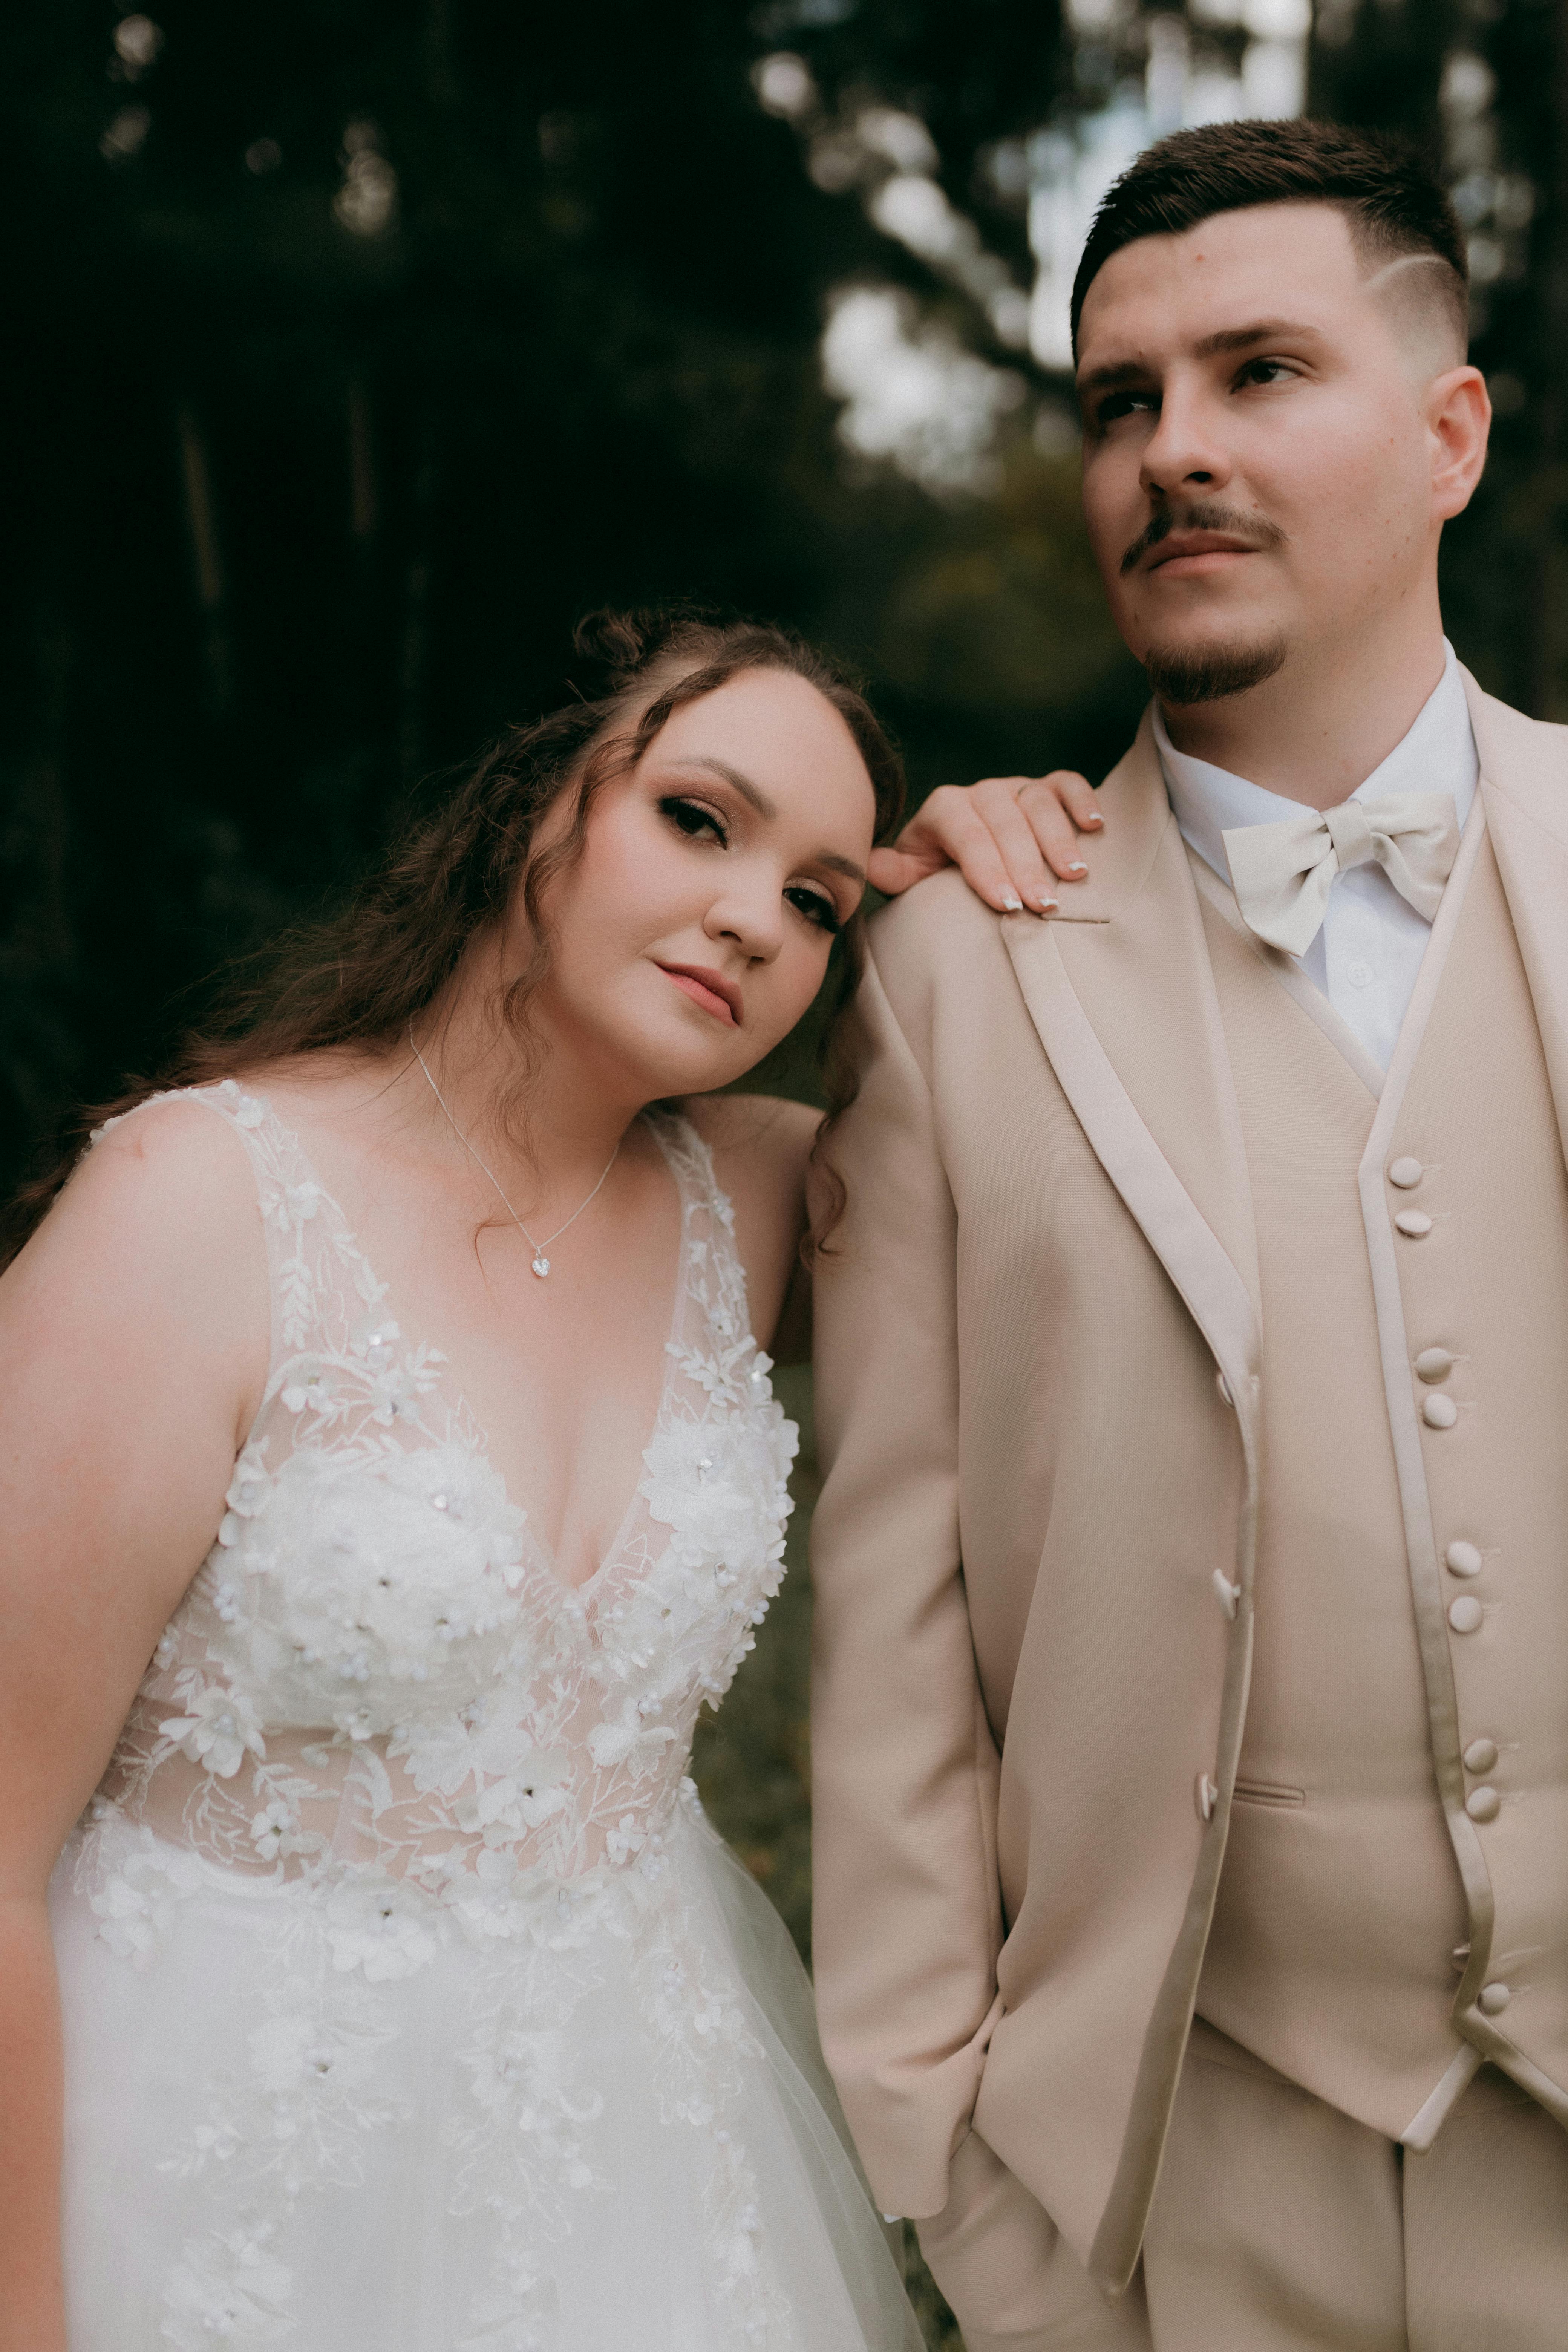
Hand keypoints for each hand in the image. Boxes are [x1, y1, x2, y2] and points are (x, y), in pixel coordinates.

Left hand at [867, 771, 1103, 914]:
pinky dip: (1082, 800)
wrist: (963, 854)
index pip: (966, 833)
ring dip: (1058, 839)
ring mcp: (1015, 787)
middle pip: (1005, 821)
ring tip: (1075, 876)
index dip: (986, 868)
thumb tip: (870, 868)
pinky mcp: (1046, 788)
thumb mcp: (912, 877)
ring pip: (1037, 803)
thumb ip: (894, 872)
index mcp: (944, 810)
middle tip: (1044, 904)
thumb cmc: (939, 875)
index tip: (1006, 904)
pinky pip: (1066, 784)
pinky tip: (1095, 826)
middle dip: (1026, 864)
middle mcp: (981, 792)